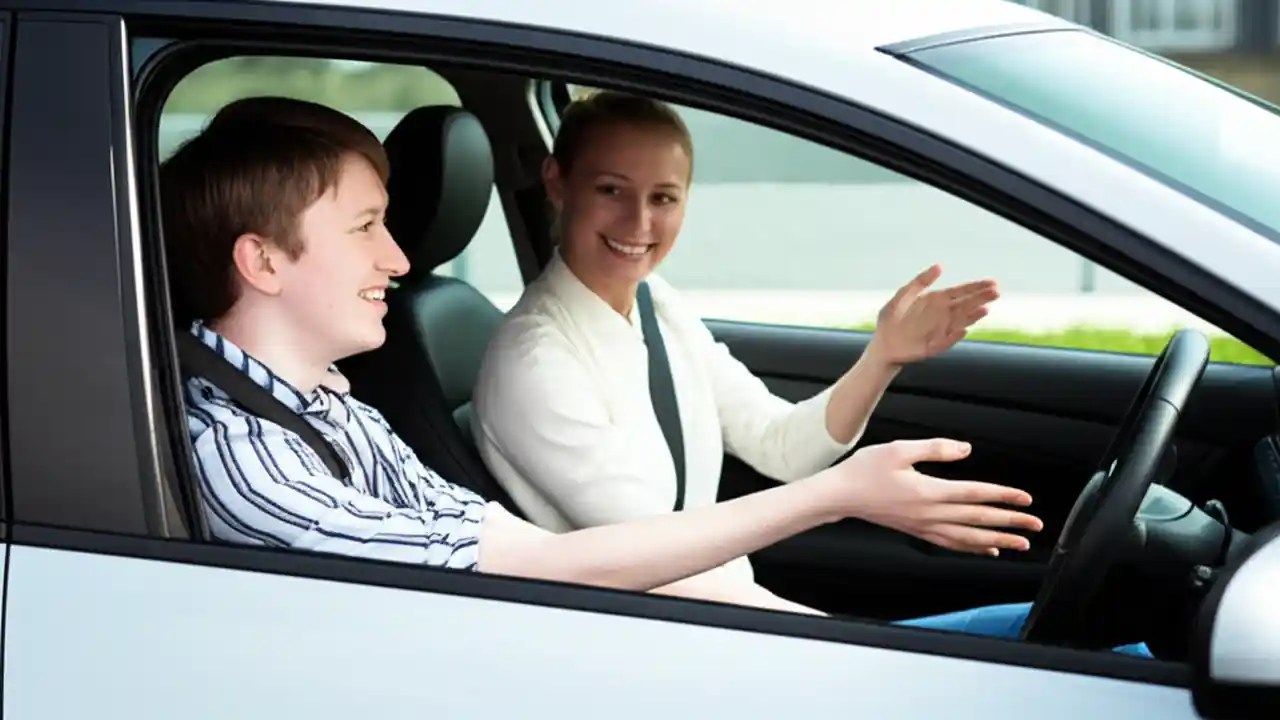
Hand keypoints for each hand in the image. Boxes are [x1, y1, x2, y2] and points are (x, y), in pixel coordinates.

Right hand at [820, 438, 1042, 555]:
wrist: (840, 495)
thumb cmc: (865, 470)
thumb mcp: (898, 449)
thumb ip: (935, 448)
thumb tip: (966, 450)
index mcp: (929, 491)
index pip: (975, 495)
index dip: (1003, 496)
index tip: (1025, 499)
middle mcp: (930, 514)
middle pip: (978, 519)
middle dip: (1010, 523)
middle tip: (1035, 526)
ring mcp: (924, 526)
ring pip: (969, 537)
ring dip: (997, 540)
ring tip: (1020, 544)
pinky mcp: (917, 531)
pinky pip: (952, 543)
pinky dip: (973, 548)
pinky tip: (987, 549)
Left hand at [869, 265, 997, 366]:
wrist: (882, 343)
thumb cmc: (892, 318)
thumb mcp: (904, 295)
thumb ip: (921, 281)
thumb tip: (940, 266)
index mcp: (936, 301)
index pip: (960, 292)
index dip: (976, 287)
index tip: (992, 282)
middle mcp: (942, 315)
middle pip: (965, 305)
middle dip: (981, 299)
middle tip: (996, 292)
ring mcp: (940, 331)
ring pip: (960, 322)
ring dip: (972, 316)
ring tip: (985, 309)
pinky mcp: (934, 347)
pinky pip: (946, 341)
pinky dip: (954, 336)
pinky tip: (963, 330)